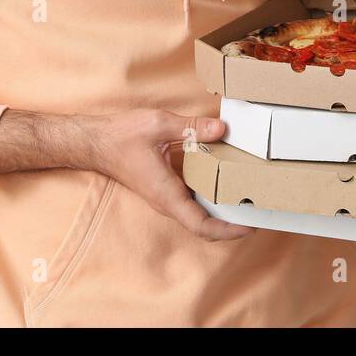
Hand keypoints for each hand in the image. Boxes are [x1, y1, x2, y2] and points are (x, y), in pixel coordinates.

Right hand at [86, 109, 254, 241]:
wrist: (96, 142)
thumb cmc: (121, 137)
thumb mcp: (158, 125)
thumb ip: (192, 126)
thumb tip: (222, 129)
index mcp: (167, 194)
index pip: (201, 225)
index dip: (229, 231)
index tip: (250, 227)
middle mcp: (167, 201)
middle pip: (204, 226)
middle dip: (232, 224)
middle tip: (258, 212)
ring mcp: (166, 196)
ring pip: (198, 215)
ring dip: (222, 212)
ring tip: (248, 199)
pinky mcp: (165, 188)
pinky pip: (192, 201)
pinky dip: (210, 197)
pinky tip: (224, 180)